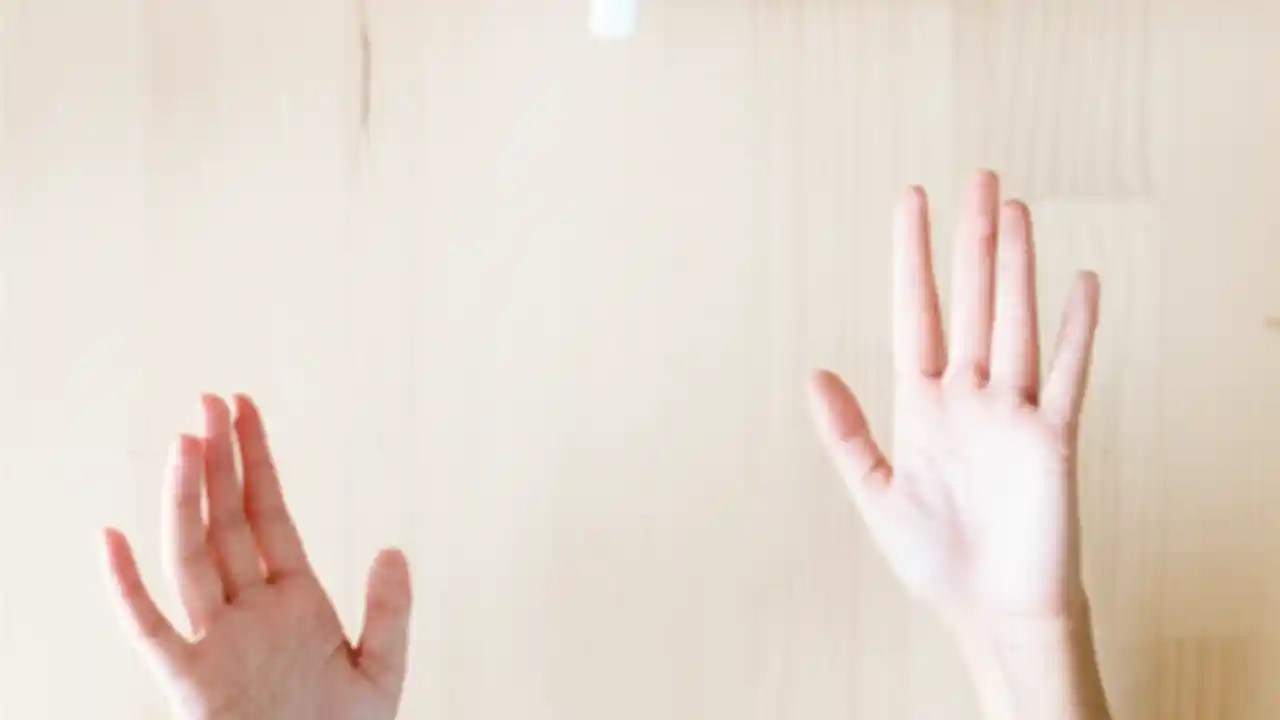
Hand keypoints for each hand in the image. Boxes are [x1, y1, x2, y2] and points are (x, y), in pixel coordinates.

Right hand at [101, 395, 411, 719]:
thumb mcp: (382, 671)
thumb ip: (390, 610)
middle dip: (219, 461)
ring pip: (193, 557)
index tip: (245, 409)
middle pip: (227, 522)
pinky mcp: (190, 683)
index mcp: (296, 602)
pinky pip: (150, 629)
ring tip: (185, 442)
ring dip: (186, 500)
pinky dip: (125, 587)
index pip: (270, 515)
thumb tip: (393, 547)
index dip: (257, 461)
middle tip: (209, 400)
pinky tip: (110, 539)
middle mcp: (250, 612)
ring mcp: (218, 642)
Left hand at [808, 172, 1110, 717]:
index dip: (914, 258)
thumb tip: (813, 372)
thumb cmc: (935, 559)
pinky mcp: (1054, 439)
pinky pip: (1069, 374)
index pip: (916, 313)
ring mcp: (1014, 413)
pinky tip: (1080, 283)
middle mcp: (970, 396)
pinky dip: (1076, 330)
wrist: (992, 610)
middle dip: (973, 241)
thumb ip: (847, 434)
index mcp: (923, 404)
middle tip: (979, 178)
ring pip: (1015, 321)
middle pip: (971, 301)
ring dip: (1017, 267)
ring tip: (1016, 210)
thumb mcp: (875, 494)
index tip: (912, 201)